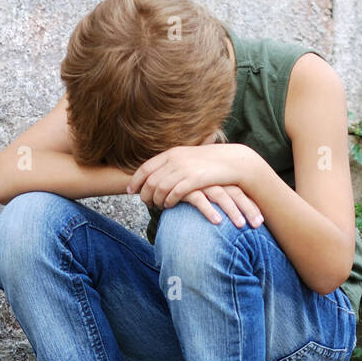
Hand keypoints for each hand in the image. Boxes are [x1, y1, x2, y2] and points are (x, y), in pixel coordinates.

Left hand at [127, 144, 263, 225]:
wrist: (232, 161)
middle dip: (144, 194)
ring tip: (157, 207)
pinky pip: (174, 193)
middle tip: (145, 204)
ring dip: (156, 200)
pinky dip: (168, 201)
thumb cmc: (209, 163)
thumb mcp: (188, 159)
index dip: (135, 180)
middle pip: (150, 180)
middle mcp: (175, 159)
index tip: (129, 191)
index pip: (146, 167)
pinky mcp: (194, 180)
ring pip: (160, 188)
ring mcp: (184, 169)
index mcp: (172, 153)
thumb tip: (159, 174)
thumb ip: (173, 165)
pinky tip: (168, 206)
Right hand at [179, 185, 264, 227]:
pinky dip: (209, 210)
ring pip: (220, 195)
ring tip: (242, 225)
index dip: (251, 205)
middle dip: (248, 208)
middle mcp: (212, 179)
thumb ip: (217, 198)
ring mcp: (199, 182)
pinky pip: (199, 199)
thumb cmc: (185, 188)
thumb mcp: (204, 190)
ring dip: (232, 211)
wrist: (160, 175)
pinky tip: (218, 222)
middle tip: (258, 225)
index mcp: (219, 179)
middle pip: (235, 192)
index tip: (261, 220)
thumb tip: (231, 210)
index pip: (240, 191)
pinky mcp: (185, 188)